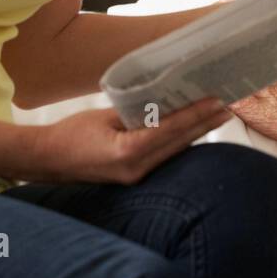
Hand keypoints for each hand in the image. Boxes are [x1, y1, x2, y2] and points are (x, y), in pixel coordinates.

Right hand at [23, 97, 233, 184]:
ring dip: (198, 131)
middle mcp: (136, 169)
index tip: (218, 101)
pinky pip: (164, 156)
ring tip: (221, 112)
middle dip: (206, 123)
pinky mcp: (134, 177)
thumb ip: (135, 112)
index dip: (196, 114)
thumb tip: (164, 102)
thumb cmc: (69, 135)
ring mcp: (136, 176)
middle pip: (180, 143)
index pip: (171, 131)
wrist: (46, 162)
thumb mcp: (103, 117)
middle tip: (230, 103)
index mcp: (126, 152)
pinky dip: (180, 140)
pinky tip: (196, 127)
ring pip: (176, 151)